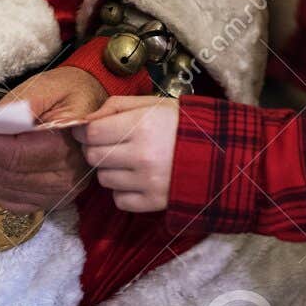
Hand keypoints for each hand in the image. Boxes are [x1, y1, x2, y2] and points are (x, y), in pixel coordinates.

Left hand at [0, 66, 106, 213]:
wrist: (99, 109)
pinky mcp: (53, 199)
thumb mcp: (48, 86)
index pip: (13, 155)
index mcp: (65, 145)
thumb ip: (17, 104)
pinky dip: (0, 184)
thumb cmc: (73, 93)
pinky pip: (14, 202)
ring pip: (6, 189)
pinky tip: (2, 164)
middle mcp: (65, 176)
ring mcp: (60, 192)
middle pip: (6, 174)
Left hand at [73, 96, 179, 212]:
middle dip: (96, 149)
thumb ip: (118, 106)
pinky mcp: (154, 202)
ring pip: (104, 179)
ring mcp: (147, 182)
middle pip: (93, 156)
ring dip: (110, 170)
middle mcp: (142, 155)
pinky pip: (119, 200)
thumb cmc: (184, 125)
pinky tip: (136, 179)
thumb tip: (88, 118)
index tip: (89, 130)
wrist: (221, 154)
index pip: (92, 132)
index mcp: (142, 126)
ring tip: (128, 161)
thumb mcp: (154, 104)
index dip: (84, 131)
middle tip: (109, 144)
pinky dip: (123, 191)